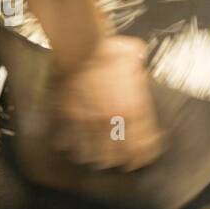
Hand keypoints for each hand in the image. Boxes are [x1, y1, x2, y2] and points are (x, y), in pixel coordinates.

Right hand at [51, 36, 163, 171]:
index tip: (140, 160)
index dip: (142, 157)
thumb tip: (140, 62)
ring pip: (90, 154)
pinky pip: (66, 140)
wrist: (83, 44)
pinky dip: (68, 146)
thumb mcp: (134, 57)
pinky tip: (68, 146)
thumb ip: (138, 68)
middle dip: (117, 162)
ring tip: (91, 159)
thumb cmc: (109, 48)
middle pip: (116, 157)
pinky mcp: (67, 116)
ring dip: (92, 158)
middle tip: (116, 163)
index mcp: (133, 111)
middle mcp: (112, 122)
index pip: (143, 148)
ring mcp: (88, 121)